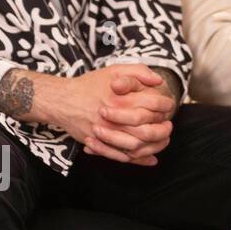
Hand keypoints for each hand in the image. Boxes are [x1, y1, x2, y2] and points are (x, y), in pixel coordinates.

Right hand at [51, 65, 173, 164]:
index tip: (169, 107)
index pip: (153, 105)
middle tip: (168, 126)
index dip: (166, 106)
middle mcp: (113, 117)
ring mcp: (105, 133)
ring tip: (160, 140)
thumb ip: (138, 71)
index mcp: (120, 98)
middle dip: (163, 130)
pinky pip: (121, 156)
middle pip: (148, 130)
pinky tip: (147, 156)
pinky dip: (137, 159)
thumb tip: (158, 82)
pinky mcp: (98, 144)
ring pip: (137, 147)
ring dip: (153, 146)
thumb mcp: (113, 70)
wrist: (61, 100)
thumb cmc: (88, 85)